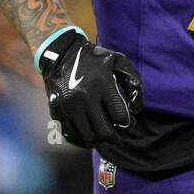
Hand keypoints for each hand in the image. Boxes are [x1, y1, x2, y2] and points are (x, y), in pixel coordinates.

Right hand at [39, 29, 141, 146]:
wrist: (60, 54)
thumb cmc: (95, 60)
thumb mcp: (118, 61)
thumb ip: (133, 81)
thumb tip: (137, 108)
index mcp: (102, 84)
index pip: (120, 116)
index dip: (127, 124)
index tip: (127, 124)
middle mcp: (84, 96)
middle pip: (104, 131)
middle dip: (114, 137)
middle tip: (116, 135)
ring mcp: (69, 105)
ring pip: (88, 137)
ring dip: (98, 139)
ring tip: (102, 134)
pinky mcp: (56, 110)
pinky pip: (70, 135)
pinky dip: (80, 139)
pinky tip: (87, 133)